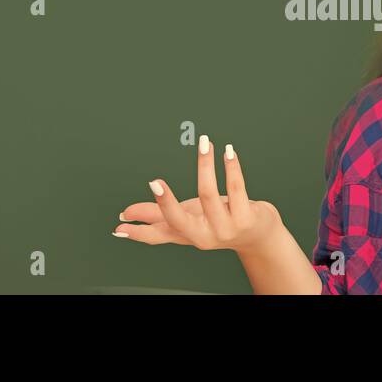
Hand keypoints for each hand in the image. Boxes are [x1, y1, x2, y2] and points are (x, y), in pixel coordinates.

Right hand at [114, 135, 282, 253]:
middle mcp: (204, 236)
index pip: (157, 236)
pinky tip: (227, 152)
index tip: (122, 221)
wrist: (260, 237)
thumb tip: (126, 215)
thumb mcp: (189, 219)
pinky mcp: (246, 218)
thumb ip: (159, 215)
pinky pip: (236, 188)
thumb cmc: (221, 222)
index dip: (138, 231)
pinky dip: (230, 167)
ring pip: (208, 194)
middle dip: (166, 202)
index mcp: (186, 235)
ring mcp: (225, 228)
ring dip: (205, 165)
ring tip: (204, 144)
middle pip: (179, 220)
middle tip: (155, 182)